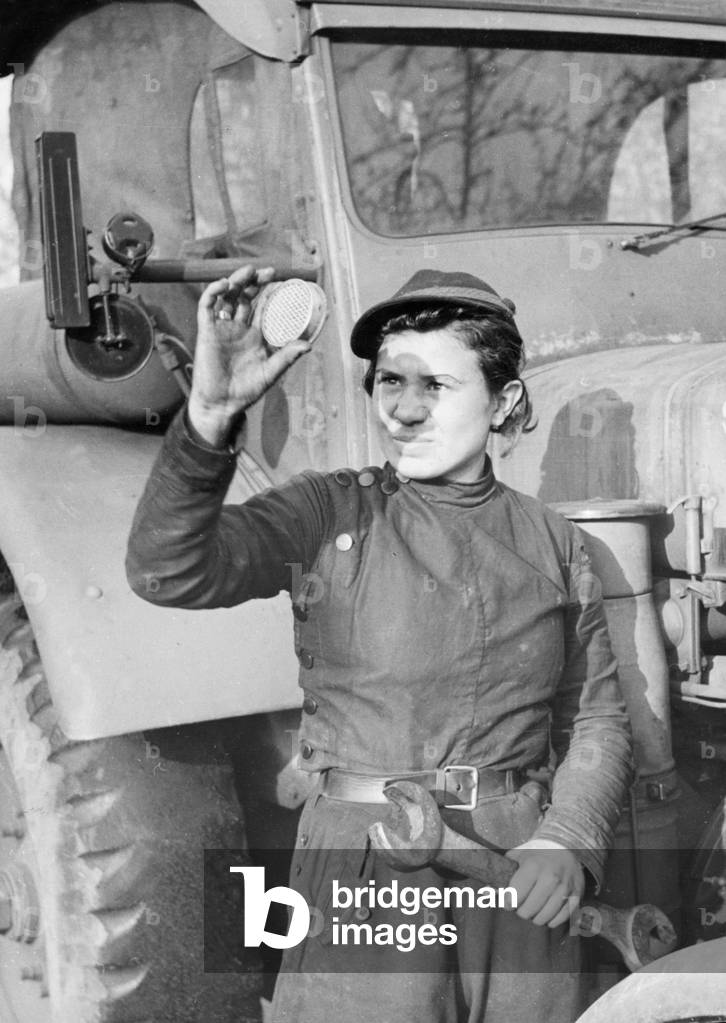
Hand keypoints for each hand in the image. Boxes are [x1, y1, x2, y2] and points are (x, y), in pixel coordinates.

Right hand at [188, 265, 312, 446]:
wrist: (221, 404)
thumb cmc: (246, 391)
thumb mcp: (271, 373)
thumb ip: (287, 357)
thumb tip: (309, 345)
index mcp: (255, 335)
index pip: (263, 307)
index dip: (271, 292)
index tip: (283, 280)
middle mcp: (238, 328)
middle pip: (246, 297)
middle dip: (256, 282)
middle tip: (269, 271)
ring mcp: (222, 328)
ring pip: (228, 297)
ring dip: (237, 281)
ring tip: (248, 272)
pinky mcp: (206, 331)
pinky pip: (207, 307)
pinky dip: (213, 293)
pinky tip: (224, 285)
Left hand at [504, 839, 584, 927]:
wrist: (565, 847)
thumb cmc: (537, 853)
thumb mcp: (518, 856)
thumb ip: (503, 872)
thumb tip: (488, 891)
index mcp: (533, 866)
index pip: (514, 897)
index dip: (507, 903)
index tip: (508, 901)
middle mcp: (550, 878)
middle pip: (527, 911)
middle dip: (521, 910)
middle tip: (521, 905)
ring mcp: (565, 889)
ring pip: (543, 918)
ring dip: (535, 917)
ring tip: (533, 908)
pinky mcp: (576, 896)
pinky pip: (560, 920)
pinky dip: (551, 920)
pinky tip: (546, 911)